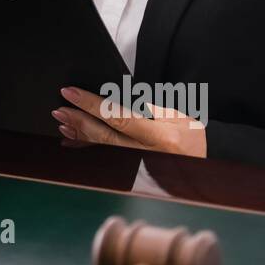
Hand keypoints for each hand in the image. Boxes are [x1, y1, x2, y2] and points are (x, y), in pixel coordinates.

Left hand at [52, 86, 207, 157]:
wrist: (205, 165)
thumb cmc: (191, 137)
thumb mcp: (177, 117)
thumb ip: (147, 109)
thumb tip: (115, 100)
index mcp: (160, 136)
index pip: (118, 117)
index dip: (91, 104)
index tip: (71, 92)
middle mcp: (147, 153)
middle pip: (104, 136)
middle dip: (79, 121)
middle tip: (59, 109)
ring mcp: (140, 166)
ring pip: (102, 149)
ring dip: (80, 135)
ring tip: (62, 123)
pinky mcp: (134, 172)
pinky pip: (106, 158)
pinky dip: (88, 148)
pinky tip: (73, 140)